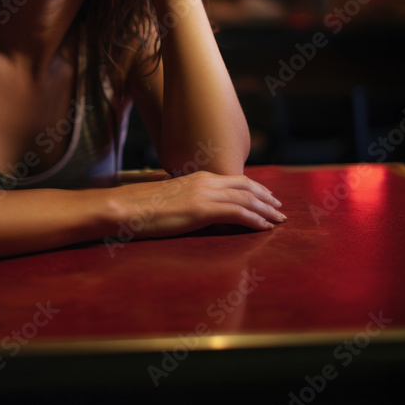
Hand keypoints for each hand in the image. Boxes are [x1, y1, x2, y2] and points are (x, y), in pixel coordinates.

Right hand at [107, 171, 284, 238]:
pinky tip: (265, 227)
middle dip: (266, 197)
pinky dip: (255, 219)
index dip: (255, 189)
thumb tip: (199, 213)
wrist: (124, 207)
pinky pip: (237, 213)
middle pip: (247, 186)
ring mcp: (205, 193)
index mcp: (199, 177)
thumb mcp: (171, 200)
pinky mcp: (202, 209)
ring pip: (247, 199)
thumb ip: (189, 202)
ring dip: (266, 210)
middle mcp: (206, 181)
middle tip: (280, 208)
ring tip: (279, 220)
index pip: (236, 180)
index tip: (268, 198)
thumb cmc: (141, 207)